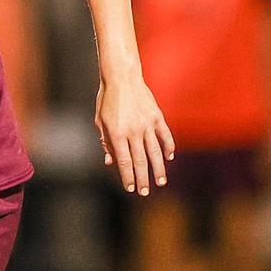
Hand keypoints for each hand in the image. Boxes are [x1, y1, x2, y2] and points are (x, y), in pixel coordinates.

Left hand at [95, 75, 172, 195]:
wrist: (121, 77)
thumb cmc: (106, 100)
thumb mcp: (100, 122)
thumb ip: (106, 142)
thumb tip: (110, 162)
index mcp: (117, 134)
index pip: (124, 161)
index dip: (127, 176)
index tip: (130, 188)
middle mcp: (134, 131)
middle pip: (140, 161)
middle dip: (142, 179)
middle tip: (144, 192)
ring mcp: (147, 124)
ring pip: (155, 152)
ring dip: (158, 169)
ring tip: (161, 182)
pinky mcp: (157, 116)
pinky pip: (165, 135)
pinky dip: (168, 147)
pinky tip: (169, 157)